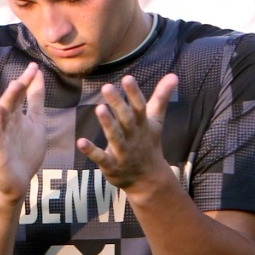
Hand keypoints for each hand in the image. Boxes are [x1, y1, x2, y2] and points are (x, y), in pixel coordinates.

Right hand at [0, 64, 48, 206]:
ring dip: (8, 100)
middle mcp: (8, 123)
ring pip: (3, 115)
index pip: (23, 95)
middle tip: (27, 74)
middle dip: (19, 88)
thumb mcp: (37, 123)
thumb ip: (36, 101)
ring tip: (15, 85)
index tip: (35, 66)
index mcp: (18, 116)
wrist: (18, 181)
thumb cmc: (26, 152)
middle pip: (12, 102)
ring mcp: (1, 135)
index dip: (28, 82)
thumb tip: (38, 76)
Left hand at [81, 73, 178, 191]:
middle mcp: (133, 137)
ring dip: (108, 124)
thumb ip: (161, 97)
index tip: (127, 78)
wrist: (148, 179)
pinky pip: (101, 158)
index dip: (134, 93)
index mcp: (142, 124)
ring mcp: (123, 152)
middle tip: (106, 87)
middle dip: (117, 104)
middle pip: (126, 119)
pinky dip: (91, 151)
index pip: (140, 107)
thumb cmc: (148, 143)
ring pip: (115, 137)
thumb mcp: (155, 120)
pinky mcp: (111, 165)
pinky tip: (80, 142)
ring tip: (99, 109)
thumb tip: (173, 75)